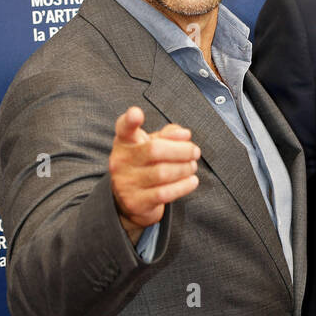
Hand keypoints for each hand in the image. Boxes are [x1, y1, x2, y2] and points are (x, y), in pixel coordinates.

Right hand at [109, 106, 200, 241]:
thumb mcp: (154, 144)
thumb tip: (185, 134)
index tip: (136, 113)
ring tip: (192, 166)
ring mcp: (126, 183)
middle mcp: (120, 161)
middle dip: (182, 150)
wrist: (131, 201)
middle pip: (155, 150)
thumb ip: (169, 135)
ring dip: (185, 168)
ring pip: (163, 173)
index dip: (129, 121)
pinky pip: (165, 193)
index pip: (124, 128)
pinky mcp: (136, 202)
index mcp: (125, 142)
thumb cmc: (146, 164)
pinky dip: (183, 186)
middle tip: (195, 152)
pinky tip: (192, 181)